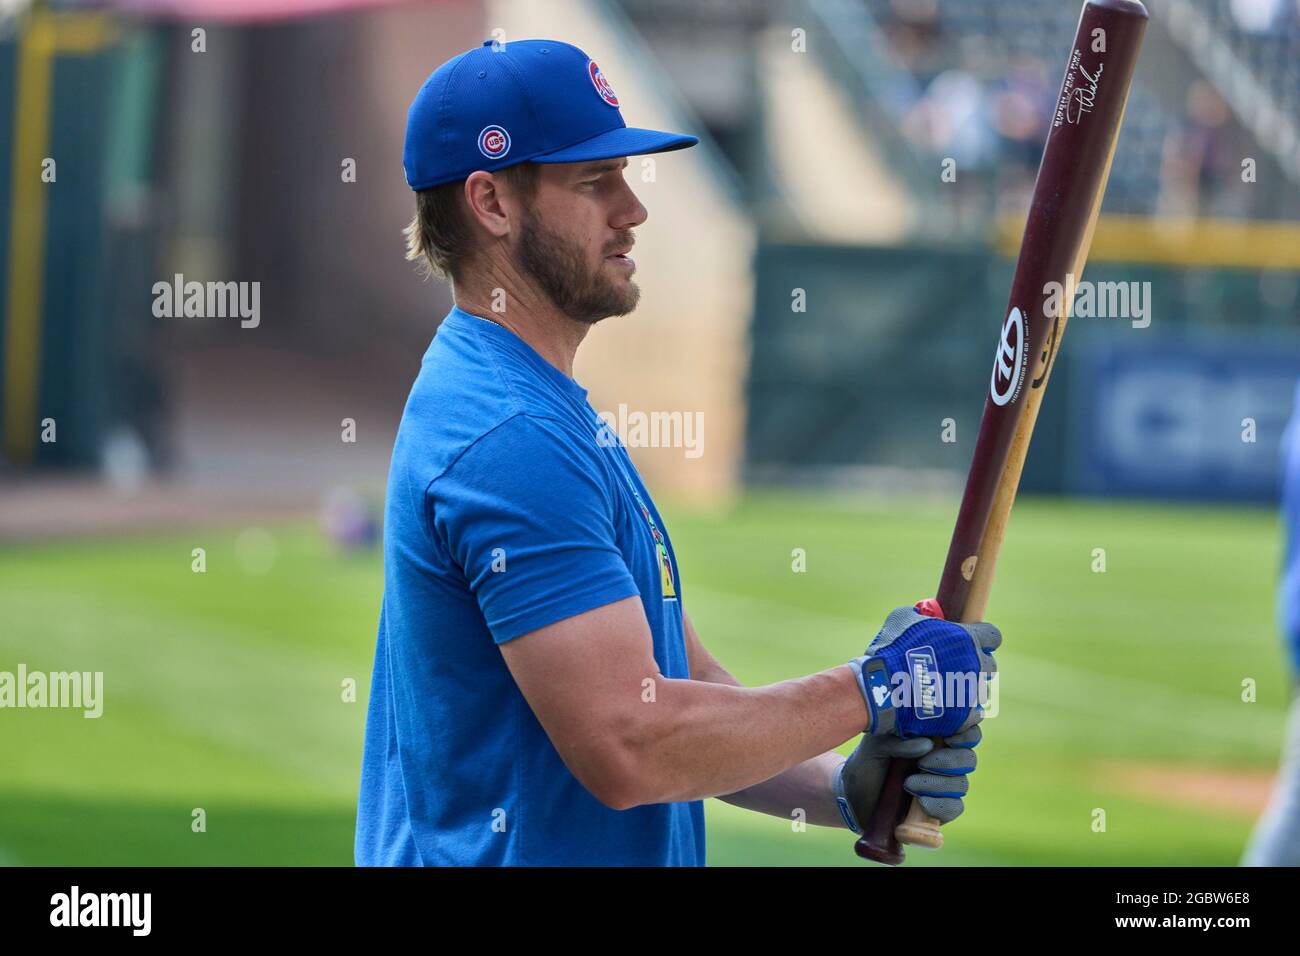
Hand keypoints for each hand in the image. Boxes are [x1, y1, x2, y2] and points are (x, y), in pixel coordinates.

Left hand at [833, 724, 981, 831]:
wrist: (854, 795)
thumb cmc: (868, 762)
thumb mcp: (876, 744)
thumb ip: (898, 739)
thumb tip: (926, 745)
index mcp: (933, 737)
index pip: (966, 731)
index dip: (968, 732)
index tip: (952, 737)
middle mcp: (944, 759)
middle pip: (968, 758)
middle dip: (950, 761)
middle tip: (923, 763)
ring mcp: (943, 786)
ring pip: (961, 783)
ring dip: (937, 784)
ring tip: (908, 784)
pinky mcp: (940, 810)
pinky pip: (955, 807)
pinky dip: (939, 805)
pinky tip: (921, 803)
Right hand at [847, 605, 999, 737]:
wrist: (883, 687)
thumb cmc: (892, 649)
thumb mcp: (901, 619)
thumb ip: (919, 614)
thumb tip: (920, 613)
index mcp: (966, 639)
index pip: (993, 635)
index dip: (982, 637)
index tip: (972, 641)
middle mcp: (975, 665)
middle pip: (989, 665)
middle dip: (976, 665)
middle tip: (957, 666)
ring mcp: (970, 692)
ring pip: (980, 691)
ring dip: (968, 689)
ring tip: (948, 690)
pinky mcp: (963, 717)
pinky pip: (973, 714)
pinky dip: (962, 712)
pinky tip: (948, 708)